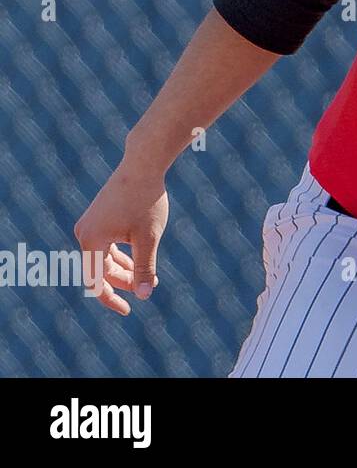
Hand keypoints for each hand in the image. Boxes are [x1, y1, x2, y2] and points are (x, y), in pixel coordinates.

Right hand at [74, 165, 167, 315]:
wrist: (143, 165)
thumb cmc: (146, 201)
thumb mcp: (149, 238)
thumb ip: (145, 268)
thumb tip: (144, 295)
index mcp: (91, 241)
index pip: (96, 282)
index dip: (111, 299)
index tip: (128, 310)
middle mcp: (84, 234)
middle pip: (101, 270)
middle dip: (126, 280)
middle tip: (151, 284)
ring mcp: (90, 225)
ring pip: (105, 257)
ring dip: (125, 268)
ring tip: (150, 275)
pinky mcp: (98, 217)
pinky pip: (106, 245)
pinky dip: (122, 254)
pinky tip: (139, 258)